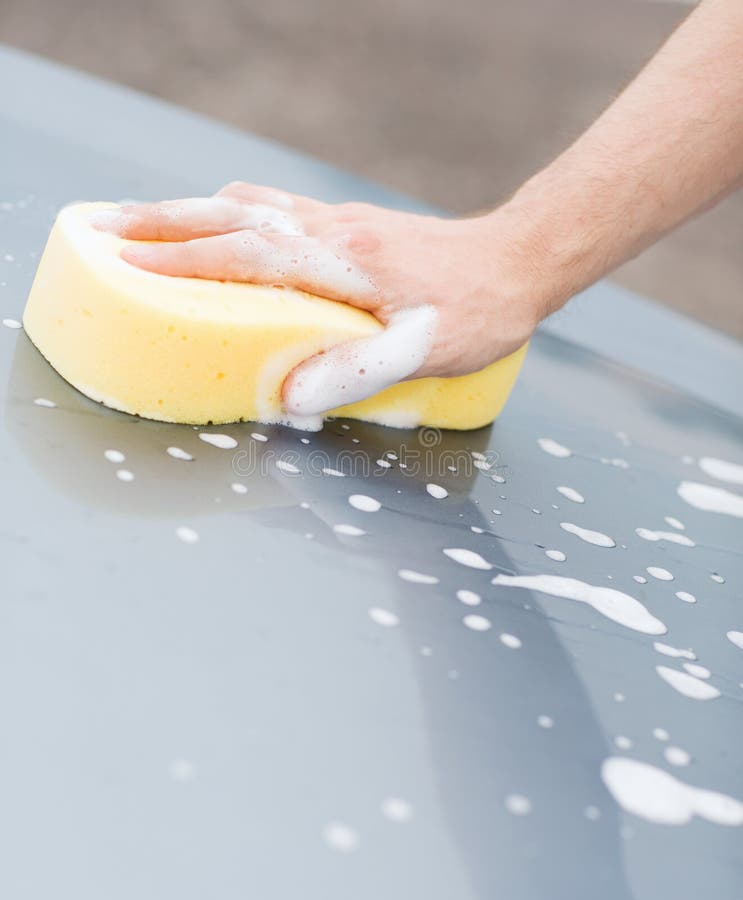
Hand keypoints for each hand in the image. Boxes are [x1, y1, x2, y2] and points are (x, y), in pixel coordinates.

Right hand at [91, 182, 543, 414]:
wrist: (519, 260)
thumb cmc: (480, 310)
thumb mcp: (426, 354)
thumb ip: (356, 374)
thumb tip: (288, 397)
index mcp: (346, 263)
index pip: (248, 255)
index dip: (186, 261)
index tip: (129, 262)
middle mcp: (334, 231)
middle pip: (232, 215)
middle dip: (163, 221)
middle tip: (107, 225)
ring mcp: (340, 221)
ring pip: (249, 204)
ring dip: (190, 210)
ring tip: (143, 221)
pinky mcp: (349, 224)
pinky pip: (276, 206)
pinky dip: (232, 209)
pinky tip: (221, 220)